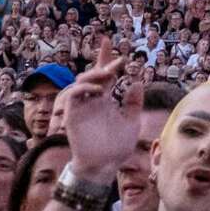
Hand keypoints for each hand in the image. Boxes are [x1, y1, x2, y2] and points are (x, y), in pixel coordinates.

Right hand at [63, 39, 140, 182]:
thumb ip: (134, 103)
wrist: (103, 166)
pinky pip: (74, 94)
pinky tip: (99, 88)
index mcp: (106, 101)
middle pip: (94, 73)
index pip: (106, 75)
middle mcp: (93, 100)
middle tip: (117, 59)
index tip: (112, 44)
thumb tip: (137, 82)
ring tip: (110, 72)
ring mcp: (82, 106)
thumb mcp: (131, 122)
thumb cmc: (116, 147)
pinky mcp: (73, 114)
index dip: (107, 59)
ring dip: (96, 73)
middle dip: (102, 61)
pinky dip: (85, 87)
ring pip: (82, 80)